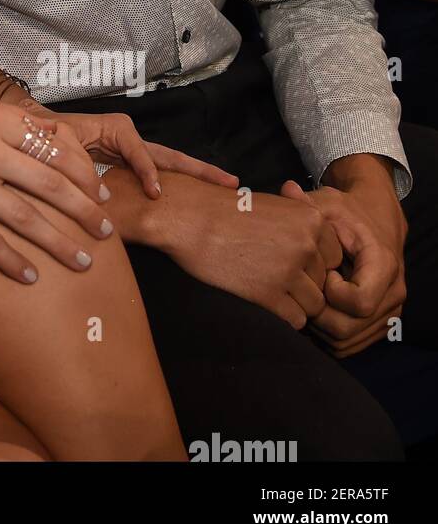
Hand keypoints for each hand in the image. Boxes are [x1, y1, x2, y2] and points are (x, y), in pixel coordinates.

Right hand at [0, 93, 115, 283]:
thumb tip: (35, 136)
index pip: (52, 144)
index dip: (84, 171)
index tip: (101, 191)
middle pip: (50, 182)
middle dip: (85, 210)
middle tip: (108, 231)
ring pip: (26, 215)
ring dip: (60, 242)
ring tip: (84, 262)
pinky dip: (12, 261)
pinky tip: (31, 278)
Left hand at [24, 101, 239, 199]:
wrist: (37, 136)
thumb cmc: (47, 135)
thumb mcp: (57, 140)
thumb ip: (72, 156)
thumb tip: (93, 184)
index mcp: (115, 129)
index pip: (139, 150)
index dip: (148, 170)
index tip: (156, 192)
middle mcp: (129, 139)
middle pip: (168, 155)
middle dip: (198, 169)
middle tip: (229, 182)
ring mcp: (133, 153)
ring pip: (169, 166)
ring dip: (196, 178)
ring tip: (227, 188)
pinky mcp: (130, 167)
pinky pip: (158, 176)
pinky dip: (179, 186)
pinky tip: (197, 200)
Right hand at [158, 174, 342, 328]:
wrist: (188, 218)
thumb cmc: (224, 210)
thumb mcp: (270, 204)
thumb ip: (299, 223)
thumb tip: (319, 248)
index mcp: (311, 219)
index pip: (335, 257)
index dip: (316, 264)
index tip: (294, 263)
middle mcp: (307, 245)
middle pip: (325, 282)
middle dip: (306, 284)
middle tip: (279, 278)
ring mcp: (289, 271)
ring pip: (315, 305)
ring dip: (297, 303)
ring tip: (274, 292)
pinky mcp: (269, 294)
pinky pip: (296, 319)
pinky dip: (285, 316)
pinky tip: (267, 302)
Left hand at [281, 178, 406, 357]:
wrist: (375, 220)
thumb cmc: (346, 212)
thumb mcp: (327, 203)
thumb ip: (306, 202)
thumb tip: (286, 189)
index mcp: (383, 265)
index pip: (358, 304)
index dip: (330, 294)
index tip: (320, 272)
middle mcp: (393, 293)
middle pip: (349, 328)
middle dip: (316, 315)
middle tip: (301, 291)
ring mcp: (389, 311)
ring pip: (348, 342)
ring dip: (319, 328)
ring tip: (305, 300)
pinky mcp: (381, 322)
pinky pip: (352, 345)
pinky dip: (327, 336)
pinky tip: (312, 311)